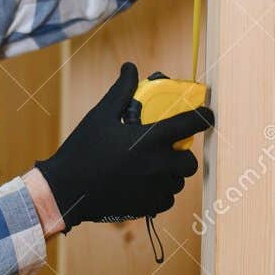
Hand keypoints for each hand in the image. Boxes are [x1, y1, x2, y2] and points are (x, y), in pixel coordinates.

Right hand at [35, 62, 213, 230]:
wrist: (66, 189)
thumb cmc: (82, 149)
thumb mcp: (100, 115)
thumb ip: (121, 90)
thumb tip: (130, 67)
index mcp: (150, 139)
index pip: (190, 124)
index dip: (204, 117)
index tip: (208, 115)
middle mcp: (158, 165)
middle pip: (190, 162)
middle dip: (185, 154)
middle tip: (171, 149)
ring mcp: (154, 188)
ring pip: (179, 181)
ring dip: (172, 173)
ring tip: (155, 167)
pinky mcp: (147, 206)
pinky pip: (167, 200)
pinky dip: (162, 192)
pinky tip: (147, 184)